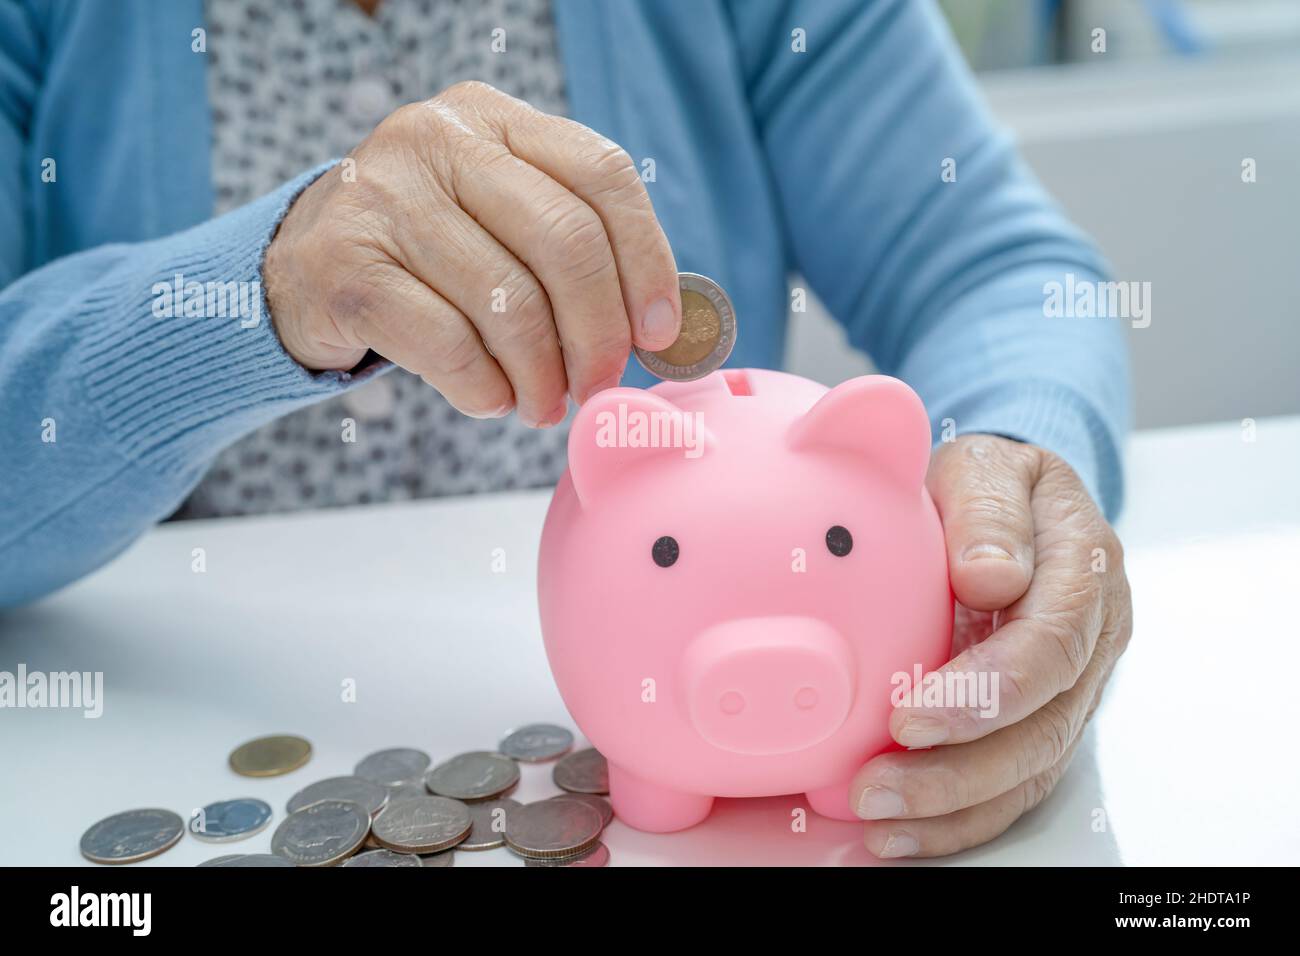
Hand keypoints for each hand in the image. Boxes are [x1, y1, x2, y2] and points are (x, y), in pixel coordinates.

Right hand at [264, 81, 681, 426]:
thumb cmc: (427, 257)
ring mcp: (383, 197)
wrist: (300, 271)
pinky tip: (491, 398)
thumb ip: (573, 251)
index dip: (647, 260)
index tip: (660, 332)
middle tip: (601, 385)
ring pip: (509, 303)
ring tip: (543, 405)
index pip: (602, 175)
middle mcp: (437, 140)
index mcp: (493, 119)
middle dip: (598, 333)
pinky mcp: (344, 267)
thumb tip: (660, 330)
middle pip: (564, 240)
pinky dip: (485, 389)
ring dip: (542, 377)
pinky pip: (449, 345)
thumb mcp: (499, 221)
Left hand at [849, 434, 1132, 856]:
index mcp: (1084, 570)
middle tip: (876, 785)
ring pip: (1029, 768)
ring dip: (952, 804)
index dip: (988, 690)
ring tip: (877, 817)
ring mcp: (1071, 688)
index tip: (911, 715)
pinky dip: (958, 817)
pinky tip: (900, 832)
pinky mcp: (1039, 719)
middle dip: (960, 770)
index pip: (1050, 644)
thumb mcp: (985, 467)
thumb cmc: (988, 485)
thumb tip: (992, 575)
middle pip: (1044, 727)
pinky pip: (1011, 783)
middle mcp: (1091, 640)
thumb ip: (988, 511)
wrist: (1009, 502)